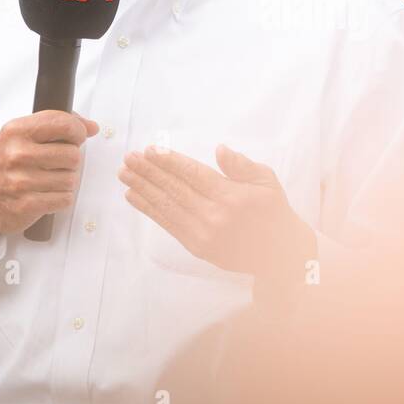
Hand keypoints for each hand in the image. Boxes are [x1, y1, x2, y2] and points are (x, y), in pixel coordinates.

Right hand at [0, 111, 97, 251]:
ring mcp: (21, 181)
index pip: (63, 123)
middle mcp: (17, 154)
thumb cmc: (2, 164)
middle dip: (70, 161)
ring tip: (47, 180)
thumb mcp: (19, 135)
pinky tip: (46, 194)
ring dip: (65, 181)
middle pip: (73, 155)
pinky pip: (65, 199)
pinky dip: (60, 198)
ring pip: (71, 179)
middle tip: (56, 164)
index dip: (78, 130)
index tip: (76, 137)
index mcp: (16, 131)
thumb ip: (53, 125)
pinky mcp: (26, 205)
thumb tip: (91, 127)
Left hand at [118, 144, 316, 294]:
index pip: (194, 174)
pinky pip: (168, 224)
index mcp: (232, 197)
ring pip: (167, 207)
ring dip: (143, 189)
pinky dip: (149, 210)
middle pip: (175, 189)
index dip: (170, 161)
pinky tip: (134, 197)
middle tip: (129, 158)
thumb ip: (241, 165)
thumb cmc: (272, 211)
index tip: (151, 150)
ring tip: (124, 174)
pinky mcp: (197, 246)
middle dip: (149, 172)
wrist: (279, 254)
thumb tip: (219, 149)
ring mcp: (203, 234)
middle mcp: (215, 216)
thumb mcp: (266, 181)